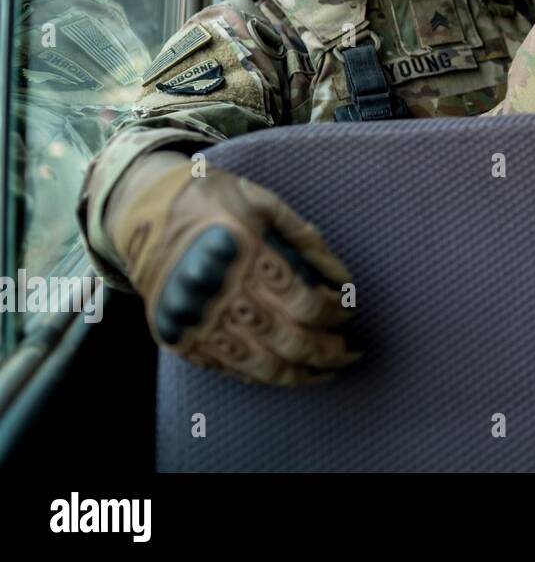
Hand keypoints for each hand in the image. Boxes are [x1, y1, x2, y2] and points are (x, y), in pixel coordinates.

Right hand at [111, 162, 359, 385]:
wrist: (140, 213)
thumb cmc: (212, 201)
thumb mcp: (263, 202)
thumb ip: (306, 238)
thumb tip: (343, 279)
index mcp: (242, 252)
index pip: (303, 301)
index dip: (334, 312)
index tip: (348, 310)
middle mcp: (217, 290)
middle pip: (288, 339)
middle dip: (328, 351)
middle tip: (350, 351)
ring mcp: (196, 320)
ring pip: (262, 365)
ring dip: (304, 373)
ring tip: (330, 370)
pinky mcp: (179, 338)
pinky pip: (232, 369)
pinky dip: (267, 376)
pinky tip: (292, 372)